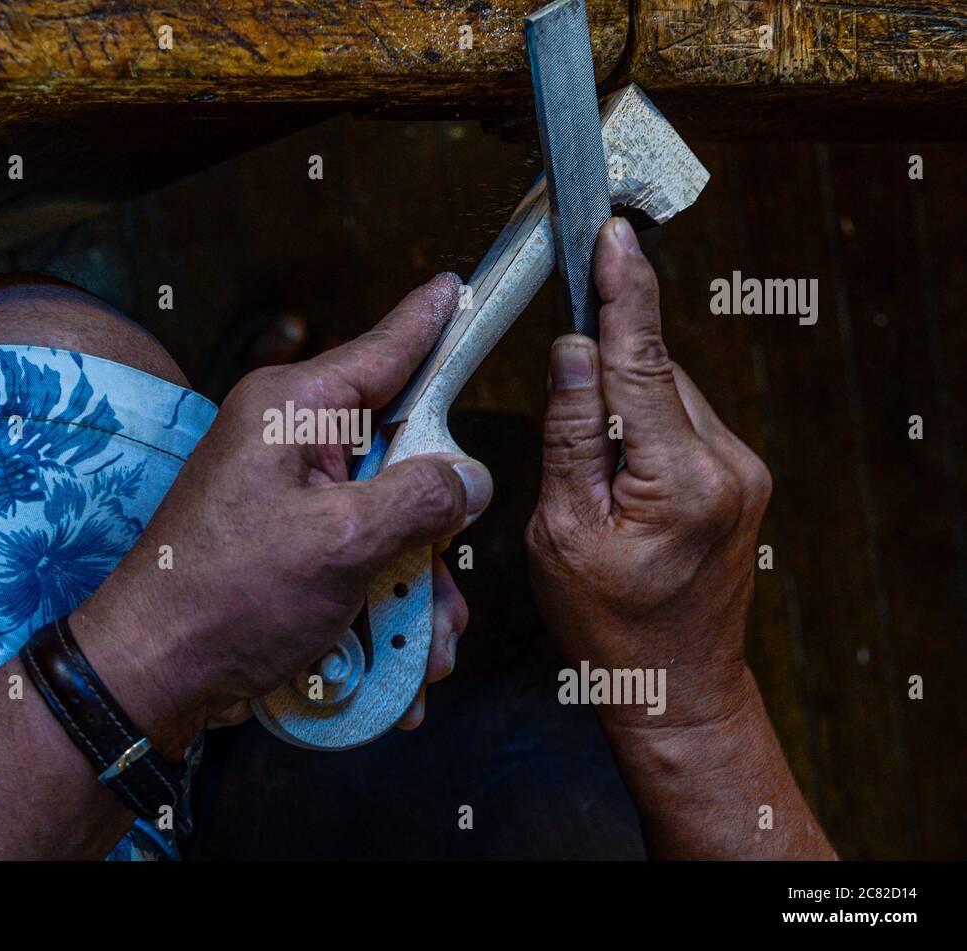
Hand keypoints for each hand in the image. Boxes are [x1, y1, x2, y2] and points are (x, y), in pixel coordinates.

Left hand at [75, 273, 492, 753]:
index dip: (434, 324)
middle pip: (401, 450)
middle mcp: (289, 440)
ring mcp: (288, 493)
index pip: (384, 350)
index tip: (462, 285)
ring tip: (426, 646)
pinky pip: (358, 555)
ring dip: (415, 582)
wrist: (152, 673)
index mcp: (293, 411)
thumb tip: (469, 477)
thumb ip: (419, 499)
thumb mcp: (342, 543)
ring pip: (387, 516)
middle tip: (448, 569)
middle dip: (436, 522)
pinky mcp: (287, 540)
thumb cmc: (226, 598)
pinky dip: (383, 602)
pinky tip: (399, 661)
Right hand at [525, 218, 771, 728]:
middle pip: (655, 374)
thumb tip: (573, 352)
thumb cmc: (611, 627)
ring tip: (592, 476)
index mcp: (681, 480)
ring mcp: (744, 472)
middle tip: (562, 406)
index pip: (644, 362)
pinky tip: (619, 475)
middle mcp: (728, 466)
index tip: (613, 235)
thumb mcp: (562, 533)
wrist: (676, 687)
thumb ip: (570, 435)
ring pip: (669, 396)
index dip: (624, 292)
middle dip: (605, 370)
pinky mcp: (741, 479)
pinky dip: (644, 427)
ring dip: (623, 404)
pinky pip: (683, 423)